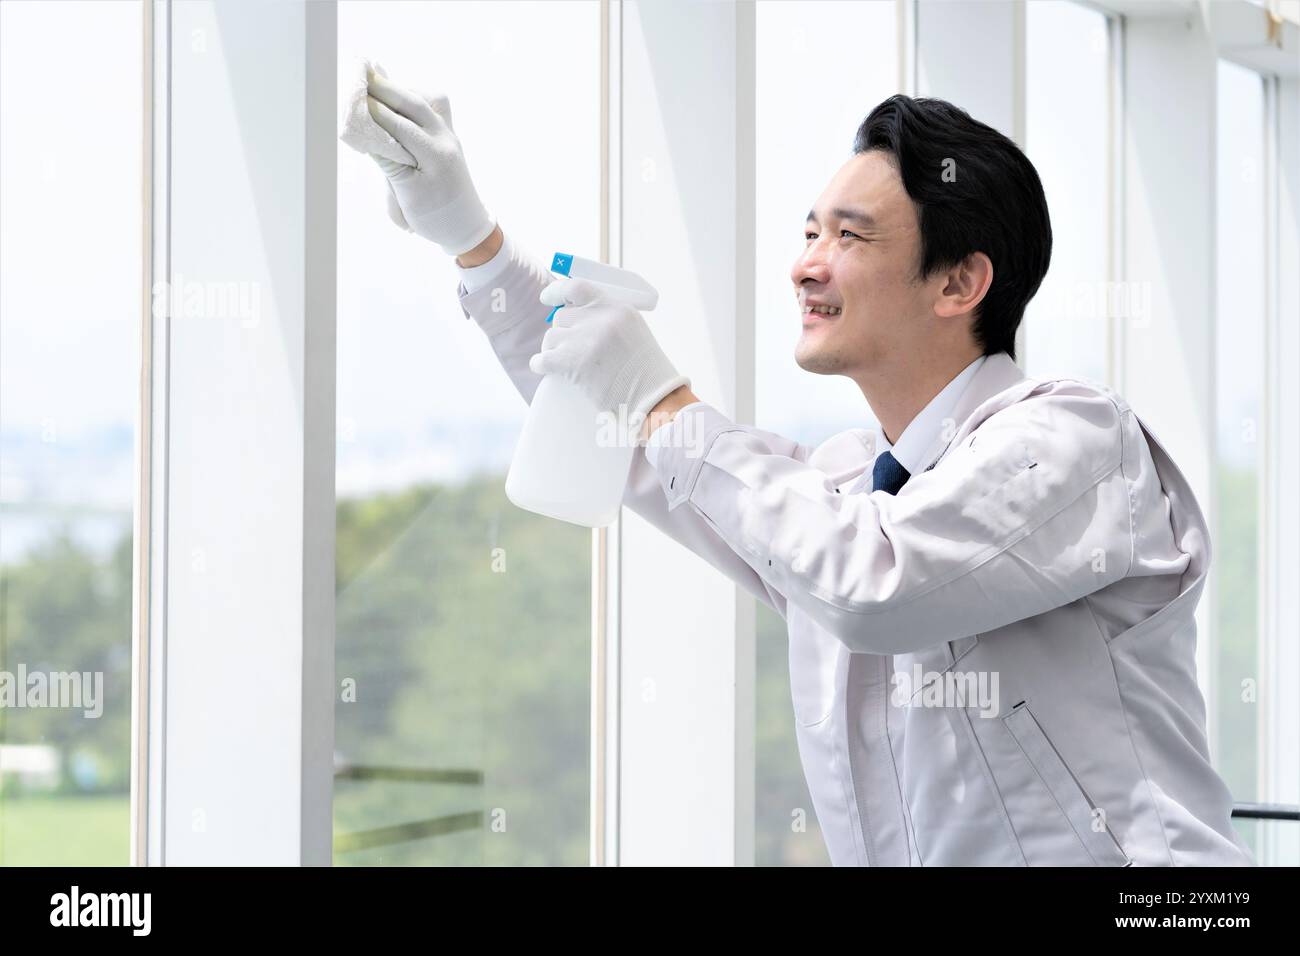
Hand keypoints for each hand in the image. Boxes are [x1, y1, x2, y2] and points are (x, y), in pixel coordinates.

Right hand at [364, 71, 495, 256]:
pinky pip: (435, 107)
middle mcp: (446, 140)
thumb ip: (387, 161)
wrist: (465, 226)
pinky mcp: (448, 136)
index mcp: (436, 157)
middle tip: (361, 74)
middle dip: (388, 88)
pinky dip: (415, 99)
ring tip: (377, 84)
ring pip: (430, 100)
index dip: (376, 111)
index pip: (401, 126)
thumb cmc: (435, 218)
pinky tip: (397, 101)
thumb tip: (366, 133)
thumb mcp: (406, 195)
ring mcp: (449, 136)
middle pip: (416, 104)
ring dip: (403, 90)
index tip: (353, 98)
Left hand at [529, 278, 689, 439]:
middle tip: (572, 351)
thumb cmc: (645, 371)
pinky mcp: (574, 363)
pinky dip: (540, 365)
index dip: (557, 291)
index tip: (546, 298)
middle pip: (562, 317)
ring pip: (550, 337)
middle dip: (562, 333)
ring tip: (568, 365)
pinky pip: (542, 358)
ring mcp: (586, 340)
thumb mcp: (633, 331)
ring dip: (553, 350)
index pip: (577, 287)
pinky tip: (547, 370)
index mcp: (616, 308)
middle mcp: (601, 319)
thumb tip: (573, 314)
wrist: (654, 399)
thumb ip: (607, 319)